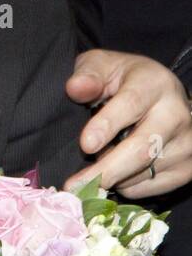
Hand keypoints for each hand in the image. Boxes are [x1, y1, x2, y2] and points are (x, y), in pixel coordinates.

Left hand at [63, 49, 191, 196]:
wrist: (159, 94)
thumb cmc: (122, 81)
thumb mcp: (101, 67)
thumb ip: (87, 76)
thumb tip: (75, 87)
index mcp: (154, 83)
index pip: (131, 104)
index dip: (107, 125)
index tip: (85, 145)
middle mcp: (176, 113)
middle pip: (142, 148)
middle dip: (107, 170)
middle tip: (76, 186)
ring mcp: (187, 142)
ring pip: (144, 173)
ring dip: (113, 176)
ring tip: (97, 164)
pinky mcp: (188, 167)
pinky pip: (151, 188)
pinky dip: (127, 186)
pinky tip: (117, 172)